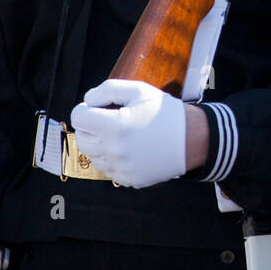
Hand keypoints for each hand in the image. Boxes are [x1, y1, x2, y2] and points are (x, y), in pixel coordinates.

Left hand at [71, 79, 185, 188]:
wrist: (192, 139)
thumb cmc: (165, 112)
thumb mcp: (139, 90)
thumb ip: (107, 90)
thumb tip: (87, 101)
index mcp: (115, 126)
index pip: (78, 118)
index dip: (85, 109)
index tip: (97, 107)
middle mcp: (114, 151)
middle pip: (82, 139)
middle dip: (90, 127)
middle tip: (108, 120)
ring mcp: (121, 168)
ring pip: (93, 156)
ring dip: (100, 143)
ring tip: (120, 134)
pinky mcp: (129, 179)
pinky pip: (108, 169)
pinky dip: (112, 158)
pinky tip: (129, 148)